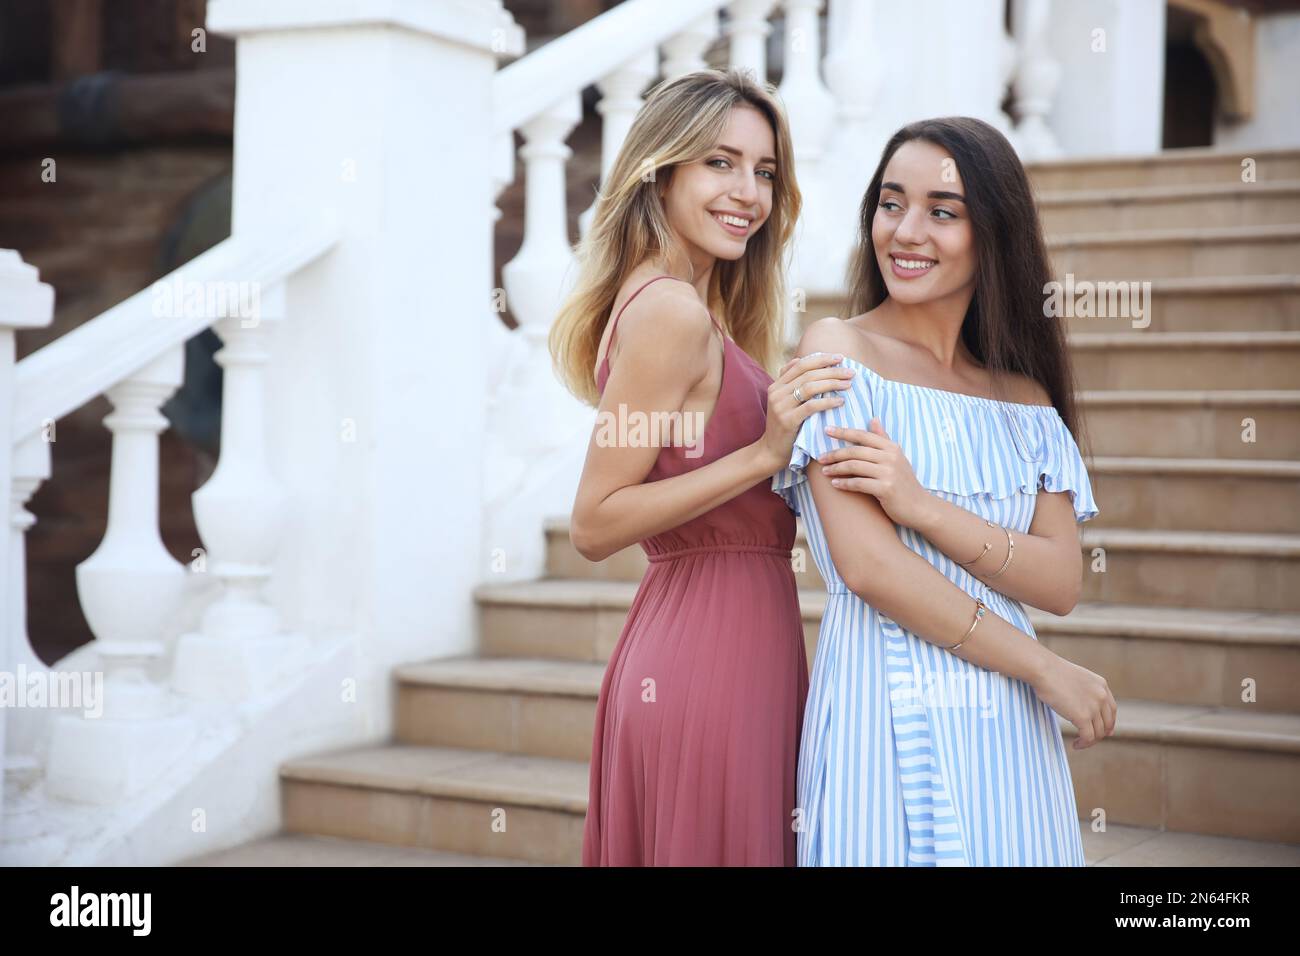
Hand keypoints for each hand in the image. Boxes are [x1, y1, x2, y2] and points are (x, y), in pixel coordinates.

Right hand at [755, 353, 854, 472]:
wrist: (771, 451)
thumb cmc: (783, 426)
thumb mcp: (782, 401)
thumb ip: (789, 381)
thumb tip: (799, 359)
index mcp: (776, 385)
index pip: (801, 365)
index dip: (821, 359)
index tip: (840, 358)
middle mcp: (776, 393)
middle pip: (808, 374)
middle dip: (832, 371)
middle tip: (851, 372)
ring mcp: (780, 406)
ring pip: (810, 387)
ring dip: (832, 384)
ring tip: (848, 384)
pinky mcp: (787, 421)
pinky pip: (811, 406)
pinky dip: (827, 402)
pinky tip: (840, 401)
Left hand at [817, 419, 932, 528]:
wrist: (919, 506)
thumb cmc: (904, 482)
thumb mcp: (897, 457)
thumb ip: (883, 439)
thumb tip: (873, 418)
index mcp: (892, 447)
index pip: (863, 435)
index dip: (844, 432)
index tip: (827, 430)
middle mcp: (891, 457)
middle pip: (856, 451)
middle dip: (835, 453)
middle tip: (820, 458)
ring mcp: (889, 473)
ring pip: (855, 466)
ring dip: (836, 469)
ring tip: (825, 471)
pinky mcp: (885, 488)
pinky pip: (858, 483)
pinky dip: (844, 483)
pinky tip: (835, 484)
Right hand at [1030, 655, 1116, 749]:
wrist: (1043, 669)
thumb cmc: (1050, 672)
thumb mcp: (1075, 678)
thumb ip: (1084, 691)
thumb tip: (1083, 708)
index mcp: (1101, 685)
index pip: (1111, 709)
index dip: (1109, 722)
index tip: (1104, 732)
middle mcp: (1101, 696)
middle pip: (1107, 723)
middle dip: (1099, 734)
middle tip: (1088, 739)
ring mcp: (1093, 706)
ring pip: (1099, 733)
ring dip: (1090, 740)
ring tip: (1079, 742)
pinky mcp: (1083, 717)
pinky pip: (1088, 737)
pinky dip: (1084, 744)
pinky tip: (1076, 745)